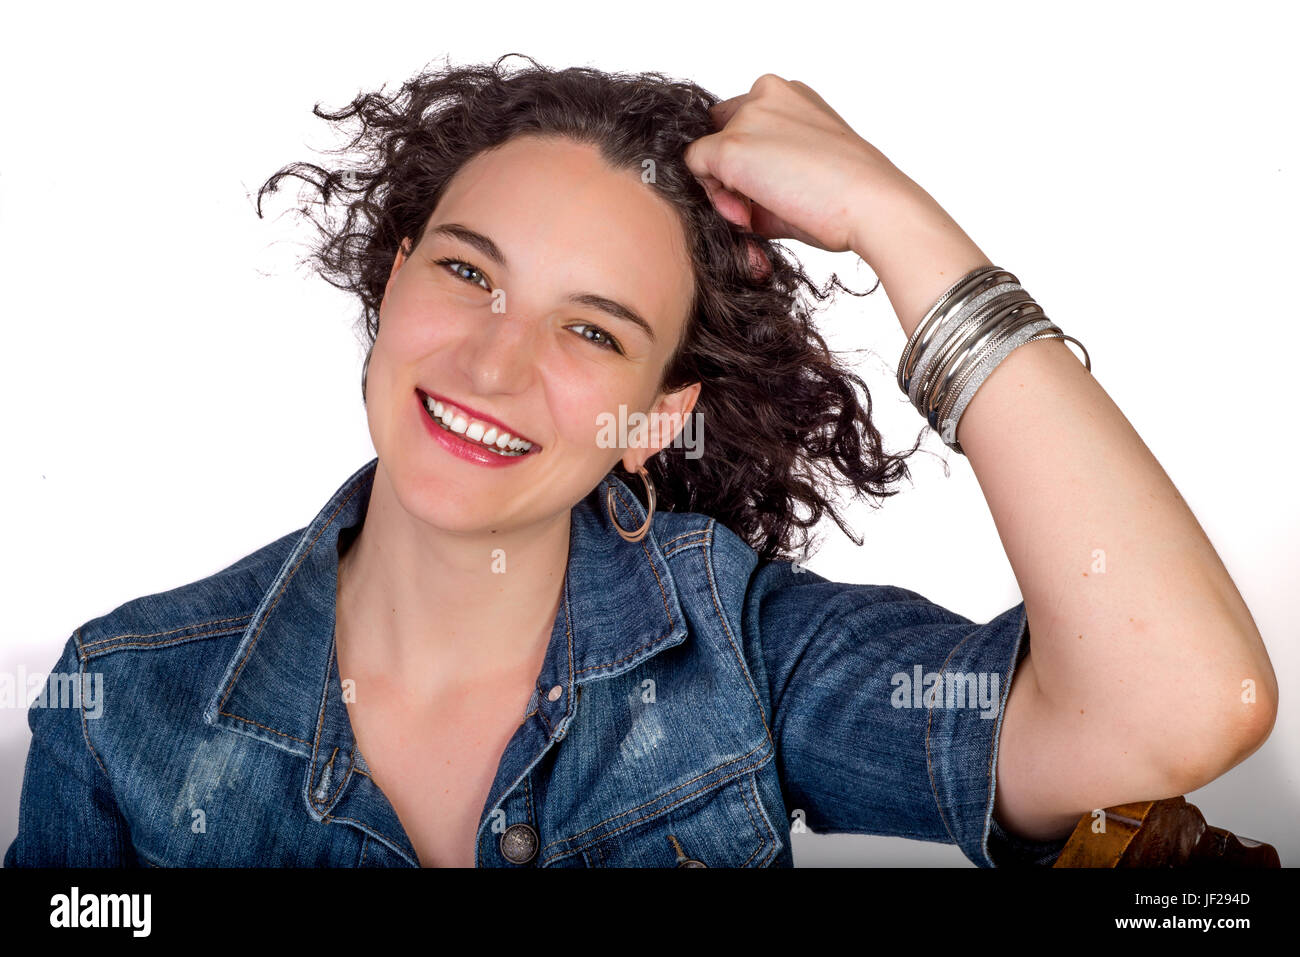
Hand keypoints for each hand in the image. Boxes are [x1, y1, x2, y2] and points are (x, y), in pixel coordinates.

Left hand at [683, 73, 911, 259]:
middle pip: (721, 132)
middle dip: (731, 171)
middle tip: (755, 207)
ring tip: (753, 215)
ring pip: (707, 152)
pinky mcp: (730, 147)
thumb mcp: (802, 174)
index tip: (769, 192)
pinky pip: (695, 168)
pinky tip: (744, 215)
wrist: (871, 205)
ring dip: (722, 187)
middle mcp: (767, 93)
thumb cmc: (847, 198)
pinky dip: (712, 197)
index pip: (744, 121)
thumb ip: (763, 175)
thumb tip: (732, 201)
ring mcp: (747, 118)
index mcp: (791, 95)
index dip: (748, 160)